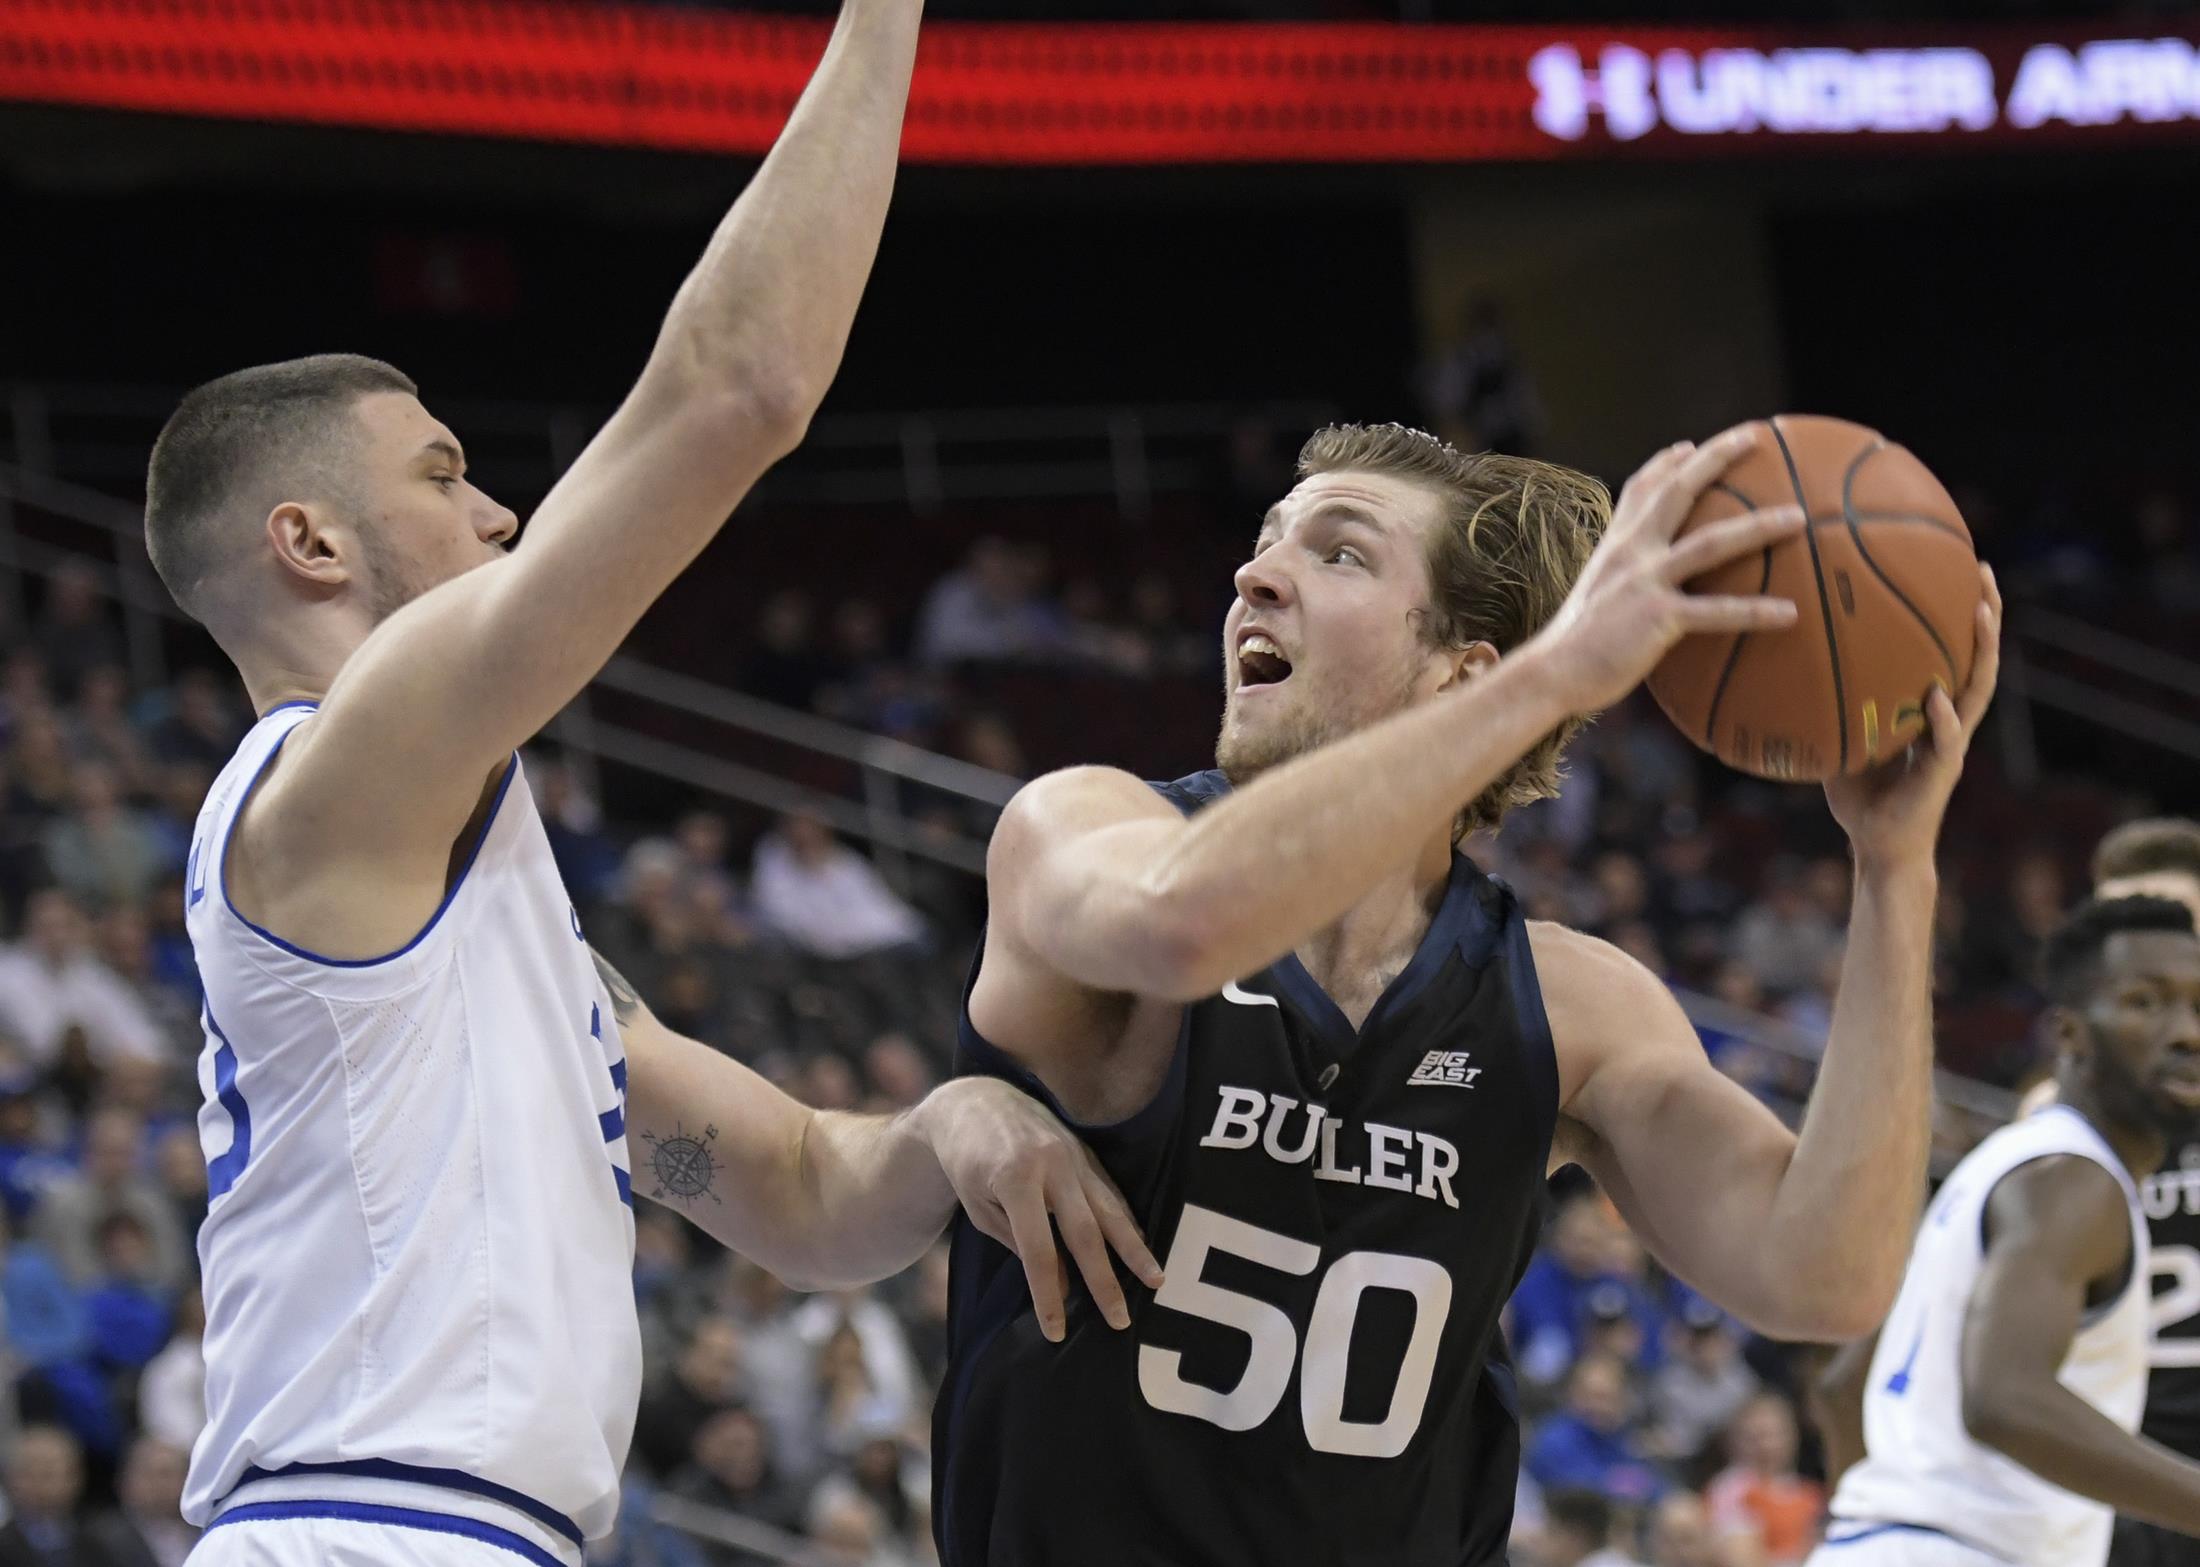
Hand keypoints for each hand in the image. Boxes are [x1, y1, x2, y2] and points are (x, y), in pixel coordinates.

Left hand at [912, 1078, 1162, 1342]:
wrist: (976, 1102)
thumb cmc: (968, 1162)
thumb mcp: (978, 1205)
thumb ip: (1015, 1240)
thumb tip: (1058, 1280)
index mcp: (1016, 1180)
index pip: (1037, 1250)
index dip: (1047, 1293)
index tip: (1056, 1330)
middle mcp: (1051, 1166)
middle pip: (1084, 1233)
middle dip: (1103, 1280)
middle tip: (1119, 1320)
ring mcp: (1073, 1156)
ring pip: (1110, 1210)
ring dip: (1135, 1250)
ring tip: (1156, 1281)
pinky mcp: (1085, 1152)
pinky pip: (1111, 1192)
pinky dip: (1128, 1222)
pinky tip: (1142, 1247)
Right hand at [1527, 426, 1806, 714]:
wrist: (1551, 673)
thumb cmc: (1573, 646)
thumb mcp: (1593, 598)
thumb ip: (1618, 583)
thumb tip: (1638, 595)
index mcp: (1615, 547)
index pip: (1639, 491)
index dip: (1665, 464)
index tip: (1689, 445)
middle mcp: (1630, 553)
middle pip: (1678, 492)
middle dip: (1716, 459)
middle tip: (1754, 436)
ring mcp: (1645, 582)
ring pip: (1711, 543)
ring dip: (1758, 526)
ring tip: (1798, 518)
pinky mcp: (1658, 617)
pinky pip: (1718, 612)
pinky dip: (1757, 612)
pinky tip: (1790, 614)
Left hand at [1824, 563, 2001, 866]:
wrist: (1877, 846)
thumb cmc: (1859, 795)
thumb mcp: (1839, 738)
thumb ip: (1830, 705)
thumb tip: (1785, 665)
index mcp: (1930, 709)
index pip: (1951, 652)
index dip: (1956, 613)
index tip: (1956, 567)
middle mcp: (1948, 720)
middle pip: (1977, 657)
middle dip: (1985, 613)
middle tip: (1981, 569)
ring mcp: (1949, 745)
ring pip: (1977, 691)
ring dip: (1982, 651)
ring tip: (1981, 612)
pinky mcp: (1940, 774)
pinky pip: (1946, 741)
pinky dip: (1942, 719)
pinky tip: (1936, 696)